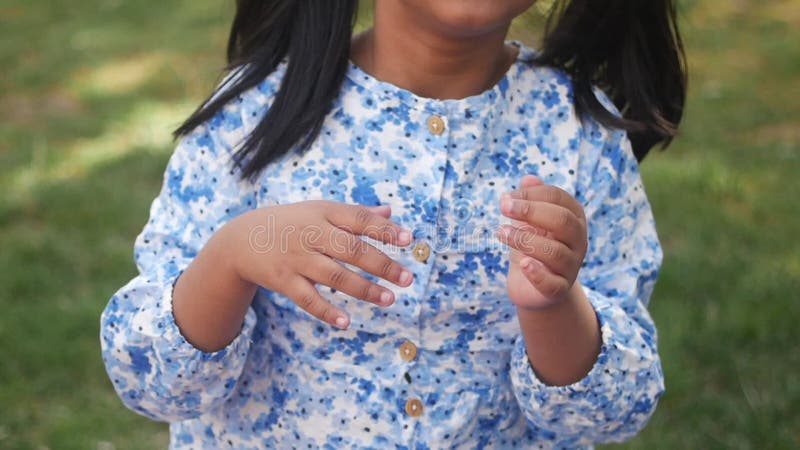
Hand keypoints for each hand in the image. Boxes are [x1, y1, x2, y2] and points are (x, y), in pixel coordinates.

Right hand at [225, 201, 413, 328]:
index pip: (358, 219)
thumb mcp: (320, 211)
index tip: (409, 239)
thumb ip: (355, 214)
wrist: (242, 239)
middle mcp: (311, 234)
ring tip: (389, 299)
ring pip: (334, 276)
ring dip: (363, 289)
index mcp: (324, 213)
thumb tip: (390, 213)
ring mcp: (297, 259)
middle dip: (381, 264)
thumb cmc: (292, 223)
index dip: (384, 229)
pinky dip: (326, 311)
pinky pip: (308, 299)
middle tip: (407, 279)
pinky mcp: (284, 281)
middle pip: (351, 249)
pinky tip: (345, 322)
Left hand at [497, 175, 587, 309]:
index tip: (506, 197)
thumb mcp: (530, 221)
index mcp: (573, 218)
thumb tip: (528, 178)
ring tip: (500, 232)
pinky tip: (522, 264)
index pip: (559, 198)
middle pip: (563, 221)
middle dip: (531, 211)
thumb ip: (532, 200)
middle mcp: (578, 241)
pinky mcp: (559, 290)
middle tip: (503, 207)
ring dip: (525, 239)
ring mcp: (571, 266)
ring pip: (555, 252)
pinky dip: (538, 274)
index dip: (533, 195)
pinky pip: (553, 283)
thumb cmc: (532, 246)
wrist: (533, 288)